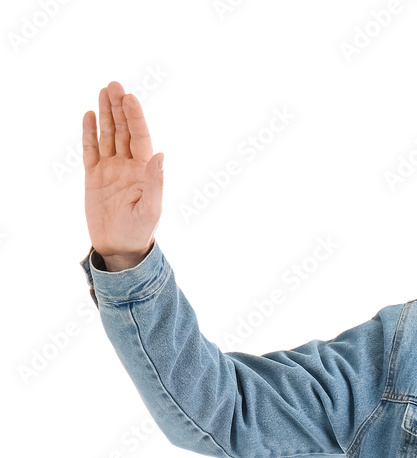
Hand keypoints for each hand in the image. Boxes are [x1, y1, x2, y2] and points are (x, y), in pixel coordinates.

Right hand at [82, 81, 163, 268]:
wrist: (120, 248)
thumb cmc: (140, 231)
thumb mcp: (151, 208)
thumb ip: (155, 181)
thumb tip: (160, 154)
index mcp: (144, 171)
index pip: (140, 137)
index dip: (135, 117)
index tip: (130, 98)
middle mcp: (128, 166)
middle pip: (123, 131)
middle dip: (119, 108)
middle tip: (114, 84)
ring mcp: (111, 169)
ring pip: (108, 135)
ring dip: (106, 114)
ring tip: (103, 91)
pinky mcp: (94, 176)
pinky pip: (91, 150)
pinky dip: (90, 133)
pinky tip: (89, 115)